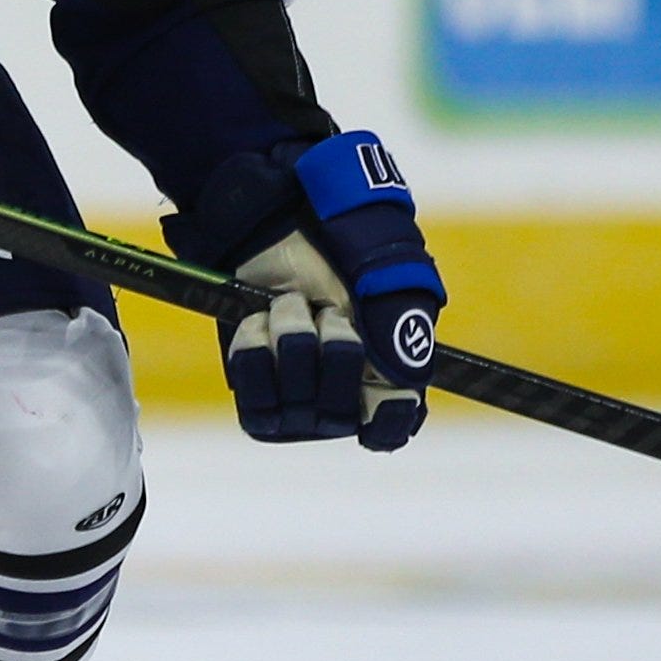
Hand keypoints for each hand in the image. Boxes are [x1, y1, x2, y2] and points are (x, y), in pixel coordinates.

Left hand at [170, 133, 447, 449]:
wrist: (273, 233)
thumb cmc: (336, 258)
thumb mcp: (379, 283)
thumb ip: (401, 329)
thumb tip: (405, 384)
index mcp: (386, 381)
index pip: (392, 427)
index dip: (387, 415)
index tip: (381, 384)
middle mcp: (342, 405)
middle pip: (340, 410)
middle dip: (333, 346)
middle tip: (326, 308)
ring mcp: (298, 408)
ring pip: (296, 399)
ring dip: (291, 335)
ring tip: (289, 304)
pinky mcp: (256, 398)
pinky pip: (255, 397)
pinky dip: (256, 347)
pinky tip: (260, 320)